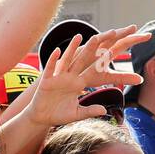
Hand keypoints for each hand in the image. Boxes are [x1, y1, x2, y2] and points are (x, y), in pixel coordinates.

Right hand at [16, 26, 148, 125]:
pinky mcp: (46, 80)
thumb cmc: (60, 114)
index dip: (100, 63)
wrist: (43, 117)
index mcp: (79, 83)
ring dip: (72, 48)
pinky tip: (58, 51)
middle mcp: (70, 77)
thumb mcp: (77, 114)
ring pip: (67, 60)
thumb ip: (90, 111)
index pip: (92, 71)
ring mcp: (58, 77)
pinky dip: (53, 60)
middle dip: (89, 49)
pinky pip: (50, 69)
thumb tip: (104, 110)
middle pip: (82, 61)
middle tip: (99, 36)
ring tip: (79, 36)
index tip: (111, 52)